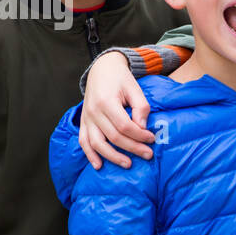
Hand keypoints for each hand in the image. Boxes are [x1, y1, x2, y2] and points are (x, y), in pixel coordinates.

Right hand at [79, 50, 154, 169]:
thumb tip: (142, 128)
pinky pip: (84, 141)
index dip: (139, 135)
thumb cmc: (121, 79)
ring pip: (97, 143)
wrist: (102, 69)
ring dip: (112, 156)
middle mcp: (93, 112)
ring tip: (128, 164)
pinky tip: (99, 166)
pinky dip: (90, 155)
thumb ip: (140, 107)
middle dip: (132, 148)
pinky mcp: (84, 122)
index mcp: (106, 102)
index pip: (124, 126)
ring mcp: (86, 118)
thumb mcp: (134, 88)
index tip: (152, 139)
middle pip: (113, 137)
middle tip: (148, 155)